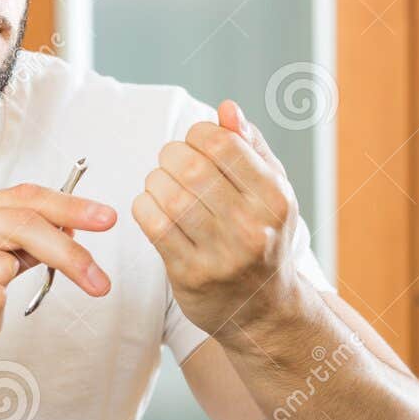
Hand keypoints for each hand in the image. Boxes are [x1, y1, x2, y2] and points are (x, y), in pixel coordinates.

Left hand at [133, 100, 303, 338]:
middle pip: (191, 166)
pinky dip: (145, 207)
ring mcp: (221, 255)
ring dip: (155, 181)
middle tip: (171, 162)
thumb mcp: (273, 193)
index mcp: (274, 198)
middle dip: (172, 155)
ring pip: (168, 195)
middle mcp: (252, 227)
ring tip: (162, 185)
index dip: (197, 134)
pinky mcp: (190, 275)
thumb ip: (251, 147)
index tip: (195, 144)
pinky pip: (153, 225)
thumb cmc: (265, 239)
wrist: (263, 310)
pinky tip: (154, 208)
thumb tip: (226, 109)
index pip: (221, 143)